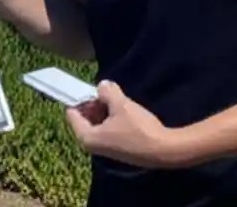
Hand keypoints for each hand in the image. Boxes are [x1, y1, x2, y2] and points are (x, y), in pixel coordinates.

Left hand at [63, 80, 188, 168]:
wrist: (164, 150)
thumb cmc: (137, 128)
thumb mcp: (120, 104)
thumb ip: (107, 92)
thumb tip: (102, 86)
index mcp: (86, 137)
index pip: (72, 114)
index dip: (80, 98)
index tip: (91, 88)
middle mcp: (92, 146)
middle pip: (85, 119)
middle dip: (94, 104)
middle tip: (106, 93)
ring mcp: (106, 149)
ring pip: (98, 124)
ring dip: (105, 110)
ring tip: (117, 100)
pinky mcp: (118, 149)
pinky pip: (108, 129)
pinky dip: (112, 119)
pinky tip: (125, 111)